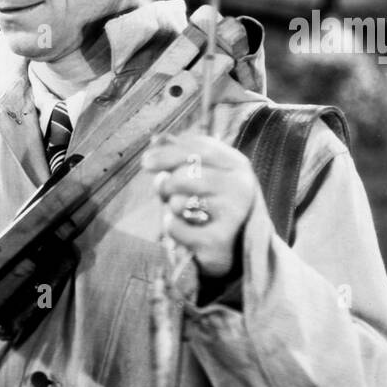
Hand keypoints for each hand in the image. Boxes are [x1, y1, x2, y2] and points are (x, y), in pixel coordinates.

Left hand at [141, 130, 256, 278]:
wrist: (234, 247)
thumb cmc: (210, 203)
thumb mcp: (200, 174)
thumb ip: (179, 156)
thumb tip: (156, 138)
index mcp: (236, 164)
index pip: (201, 148)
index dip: (169, 152)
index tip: (145, 161)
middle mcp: (240, 186)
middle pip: (188, 175)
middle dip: (167, 183)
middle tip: (164, 191)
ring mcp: (233, 214)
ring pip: (181, 202)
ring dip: (172, 206)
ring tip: (182, 210)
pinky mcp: (218, 240)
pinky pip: (176, 227)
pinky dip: (171, 227)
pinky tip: (184, 229)